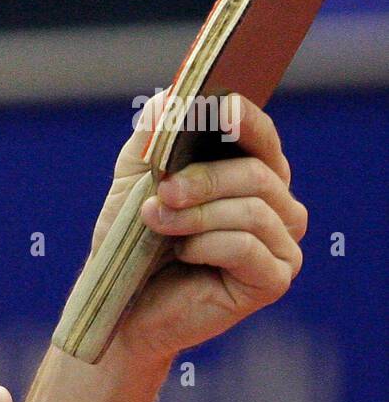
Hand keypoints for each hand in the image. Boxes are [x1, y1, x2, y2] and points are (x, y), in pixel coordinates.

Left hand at [91, 92, 307, 361]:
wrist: (120, 304)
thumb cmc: (131, 241)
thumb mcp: (134, 181)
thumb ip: (153, 138)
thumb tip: (169, 97)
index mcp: (250, 175)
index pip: (261, 136)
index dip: (244, 119)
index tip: (218, 107)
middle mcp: (277, 207)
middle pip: (258, 173)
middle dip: (204, 180)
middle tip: (163, 192)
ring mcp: (281, 245)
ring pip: (254, 210)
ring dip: (197, 214)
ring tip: (157, 223)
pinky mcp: (273, 280)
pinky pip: (248, 248)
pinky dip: (207, 245)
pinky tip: (182, 254)